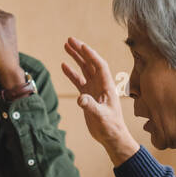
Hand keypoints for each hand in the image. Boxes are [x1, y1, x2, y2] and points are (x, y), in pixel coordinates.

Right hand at [61, 36, 139, 165]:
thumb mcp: (102, 117)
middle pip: (91, 62)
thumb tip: (80, 99)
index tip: (82, 46)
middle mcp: (101, 84)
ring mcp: (94, 89)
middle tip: (70, 40)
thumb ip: (91, 107)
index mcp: (107, 86)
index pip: (100, 65)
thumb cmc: (110, 127)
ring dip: (76, 57)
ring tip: (66, 46)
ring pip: (84, 68)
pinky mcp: (88, 95)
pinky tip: (64, 65)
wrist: (111, 137)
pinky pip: (79, 80)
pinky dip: (72, 72)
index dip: (92, 55)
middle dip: (81, 51)